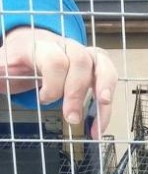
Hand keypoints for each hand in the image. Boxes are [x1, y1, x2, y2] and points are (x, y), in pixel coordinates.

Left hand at [0, 27, 117, 138]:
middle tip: (71, 119)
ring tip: (99, 122)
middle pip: (81, 61)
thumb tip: (0, 71)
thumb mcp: (3, 65)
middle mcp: (65, 46)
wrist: (28, 47)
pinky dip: (108, 105)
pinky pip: (110, 77)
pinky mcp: (95, 64)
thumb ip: (1, 69)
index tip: (44, 101)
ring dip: (103, 94)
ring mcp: (82, 53)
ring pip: (101, 65)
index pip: (55, 59)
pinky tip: (99, 127)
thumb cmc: (17, 62)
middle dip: (78, 93)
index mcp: (40, 47)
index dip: (53, 83)